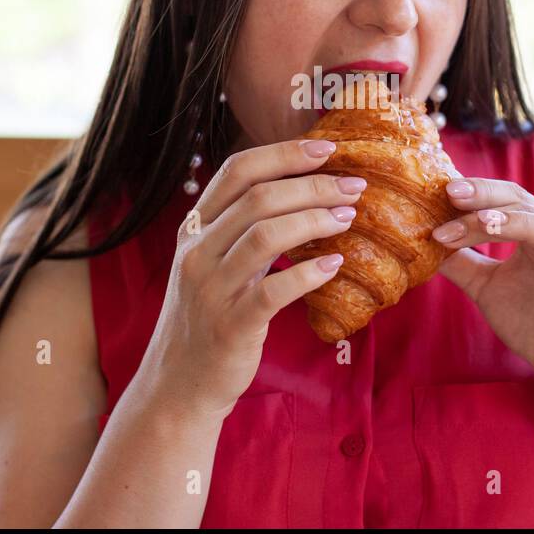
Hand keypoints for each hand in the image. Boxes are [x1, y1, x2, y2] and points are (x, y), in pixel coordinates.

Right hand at [137, 138, 367, 425]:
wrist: (179, 384)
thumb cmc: (208, 318)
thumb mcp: (213, 264)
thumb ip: (242, 229)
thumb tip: (300, 192)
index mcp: (194, 229)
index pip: (237, 171)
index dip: (284, 153)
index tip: (327, 149)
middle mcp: (197, 252)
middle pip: (258, 198)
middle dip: (312, 186)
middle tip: (353, 187)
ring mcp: (210, 289)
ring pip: (265, 236)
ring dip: (314, 220)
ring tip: (349, 217)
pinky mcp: (229, 326)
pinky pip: (272, 291)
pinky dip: (307, 274)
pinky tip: (335, 266)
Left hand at [432, 177, 533, 431]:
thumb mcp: (487, 290)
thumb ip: (462, 265)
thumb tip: (424, 242)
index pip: (501, 203)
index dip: (471, 199)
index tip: (437, 198)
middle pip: (525, 204)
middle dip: (488, 198)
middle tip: (453, 193)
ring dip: (522, 224)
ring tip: (487, 222)